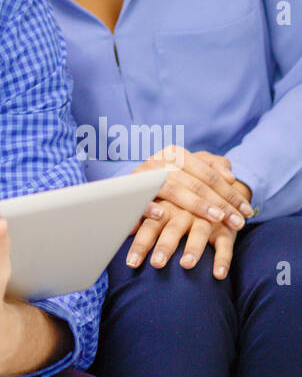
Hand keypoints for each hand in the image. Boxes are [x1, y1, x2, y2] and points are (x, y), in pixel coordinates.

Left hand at [126, 190, 246, 278]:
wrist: (214, 188)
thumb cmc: (177, 203)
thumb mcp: (160, 204)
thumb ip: (142, 217)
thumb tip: (123, 230)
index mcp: (165, 205)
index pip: (149, 223)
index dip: (141, 240)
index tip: (132, 260)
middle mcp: (184, 210)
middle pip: (172, 226)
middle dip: (164, 245)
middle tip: (156, 264)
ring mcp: (206, 217)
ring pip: (200, 231)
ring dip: (193, 248)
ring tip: (186, 265)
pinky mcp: (225, 227)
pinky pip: (226, 243)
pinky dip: (223, 259)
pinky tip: (218, 275)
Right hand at [132, 146, 253, 231]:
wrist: (135, 184)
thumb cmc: (171, 178)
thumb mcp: (192, 167)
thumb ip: (213, 166)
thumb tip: (230, 177)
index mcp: (176, 153)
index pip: (210, 174)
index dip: (231, 193)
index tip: (247, 212)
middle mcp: (160, 161)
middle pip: (196, 184)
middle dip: (221, 204)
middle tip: (239, 223)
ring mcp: (144, 176)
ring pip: (174, 190)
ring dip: (196, 205)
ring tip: (217, 218)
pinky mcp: (129, 191)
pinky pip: (139, 199)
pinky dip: (149, 206)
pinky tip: (162, 215)